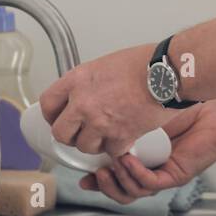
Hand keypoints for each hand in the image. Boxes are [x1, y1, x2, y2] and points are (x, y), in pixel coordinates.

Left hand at [39, 43, 162, 158]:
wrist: (168, 74)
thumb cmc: (145, 63)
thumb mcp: (106, 64)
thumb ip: (89, 82)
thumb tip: (85, 94)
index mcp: (77, 80)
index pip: (47, 103)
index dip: (52, 115)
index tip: (59, 118)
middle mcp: (83, 103)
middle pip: (61, 133)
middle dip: (71, 135)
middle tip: (81, 132)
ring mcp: (100, 122)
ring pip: (84, 146)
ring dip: (95, 143)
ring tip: (107, 134)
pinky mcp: (120, 136)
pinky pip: (110, 151)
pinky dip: (118, 148)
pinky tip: (125, 137)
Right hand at [79, 100, 215, 204]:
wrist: (215, 110)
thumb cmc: (182, 108)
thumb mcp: (141, 111)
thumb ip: (119, 117)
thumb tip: (90, 114)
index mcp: (139, 158)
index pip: (112, 177)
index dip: (95, 180)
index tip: (81, 175)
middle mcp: (149, 170)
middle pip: (119, 192)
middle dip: (103, 186)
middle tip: (96, 172)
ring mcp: (162, 175)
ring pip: (132, 193)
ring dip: (118, 181)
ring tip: (112, 164)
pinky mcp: (175, 175)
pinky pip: (150, 183)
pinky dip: (136, 174)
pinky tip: (129, 160)